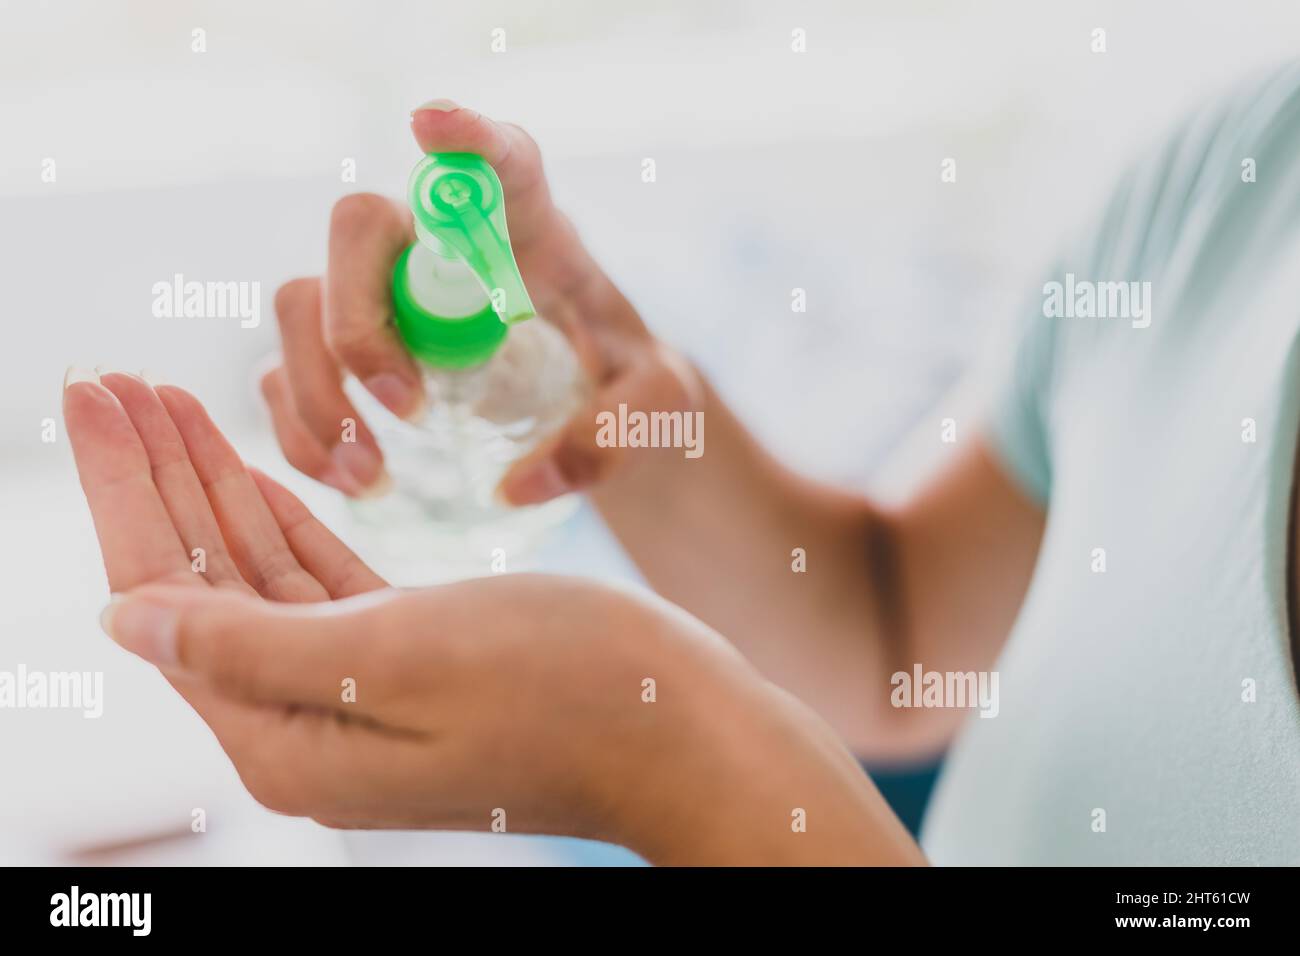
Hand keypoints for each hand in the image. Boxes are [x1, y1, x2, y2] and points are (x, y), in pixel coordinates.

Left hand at [65, 371, 919, 863]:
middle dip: (157, 473)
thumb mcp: (401, 656)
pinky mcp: (411, 661)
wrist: (685, 730)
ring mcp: (362, 694)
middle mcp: (311, 722)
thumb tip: (125, 618)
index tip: (94, 395)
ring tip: (168, 404)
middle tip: (111, 382)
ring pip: (259, 572)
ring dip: (215, 483)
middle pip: (204, 578)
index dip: (126, 487)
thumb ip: (253, 643)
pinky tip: (254, 475)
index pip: (171, 594)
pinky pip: (319, 583)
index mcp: (291, 734)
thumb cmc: (567, 688)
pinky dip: (283, 521)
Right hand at [262, 99, 702, 504]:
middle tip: (411, 407)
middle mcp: (440, 247)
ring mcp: (382, 296)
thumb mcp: (654, 404)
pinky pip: (284, 374)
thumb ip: (615, 431)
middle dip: (359, 318)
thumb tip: (522, 485)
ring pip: (298, 301)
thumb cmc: (623, 382)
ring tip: (371, 475)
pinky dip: (300, 433)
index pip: (503, 162)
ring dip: (316, 391)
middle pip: (358, 228)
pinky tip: (350, 480)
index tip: (429, 124)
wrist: (589, 408)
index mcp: (531, 231)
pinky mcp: (347, 353)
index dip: (468, 136)